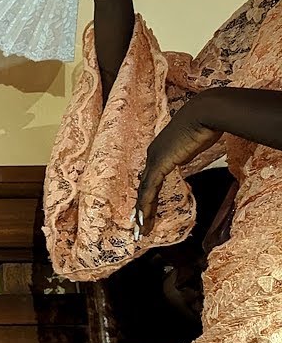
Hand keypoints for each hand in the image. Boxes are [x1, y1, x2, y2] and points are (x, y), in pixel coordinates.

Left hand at [136, 94, 223, 234]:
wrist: (205, 113)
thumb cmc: (204, 124)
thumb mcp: (192, 144)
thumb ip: (185, 153)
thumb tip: (185, 158)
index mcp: (158, 152)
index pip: (150, 180)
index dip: (147, 197)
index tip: (146, 212)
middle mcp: (152, 156)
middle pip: (143, 188)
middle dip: (141, 210)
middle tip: (138, 227)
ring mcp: (153, 160)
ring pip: (144, 192)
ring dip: (142, 213)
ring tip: (140, 230)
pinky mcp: (159, 164)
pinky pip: (149, 190)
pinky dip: (146, 206)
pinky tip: (143, 219)